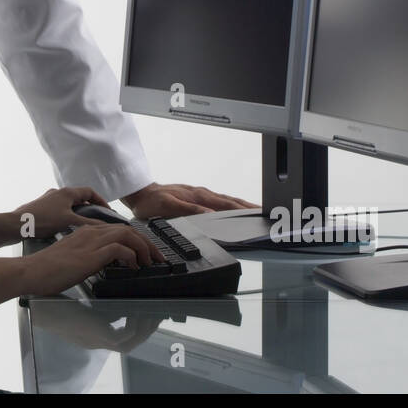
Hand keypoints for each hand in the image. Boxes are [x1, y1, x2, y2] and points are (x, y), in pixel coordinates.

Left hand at [13, 186, 108, 238]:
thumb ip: (89, 224)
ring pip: (68, 205)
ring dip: (77, 213)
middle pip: (79, 197)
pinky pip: (59, 210)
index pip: (90, 192)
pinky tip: (66, 230)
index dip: (101, 200)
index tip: (108, 211)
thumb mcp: (69, 222)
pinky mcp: (41, 208)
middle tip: (98, 220)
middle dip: (90, 208)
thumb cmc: (42, 221)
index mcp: (66, 192)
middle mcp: (57, 192)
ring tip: (83, 227)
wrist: (15, 225)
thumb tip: (106, 227)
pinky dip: (66, 217)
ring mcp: (48, 200)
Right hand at [22, 223, 164, 295]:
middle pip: (128, 228)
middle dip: (147, 242)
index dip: (136, 239)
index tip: (146, 253)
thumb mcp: (72, 258)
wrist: (32, 271)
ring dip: (144, 248)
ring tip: (150, 262)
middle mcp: (90, 232)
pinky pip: (120, 248)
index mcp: (86, 231)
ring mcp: (91, 242)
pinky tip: (134, 267)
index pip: (119, 229)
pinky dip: (132, 256)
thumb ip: (87, 256)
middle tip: (157, 257)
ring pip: (128, 234)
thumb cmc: (47, 269)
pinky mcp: (91, 255)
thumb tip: (102, 264)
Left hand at [121, 182, 257, 219]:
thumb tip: (210, 214)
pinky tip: (236, 208)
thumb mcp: (167, 207)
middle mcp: (202, 194)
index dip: (243, 210)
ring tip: (258, 210)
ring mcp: (200, 195)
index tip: (258, 213)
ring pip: (227, 200)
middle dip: (250, 206)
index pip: (226, 204)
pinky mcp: (197, 197)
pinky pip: (219, 201)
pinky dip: (232, 204)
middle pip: (231, 201)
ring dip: (243, 205)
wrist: (139, 193)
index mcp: (198, 197)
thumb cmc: (151, 202)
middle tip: (267, 212)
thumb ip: (188, 210)